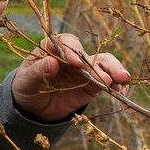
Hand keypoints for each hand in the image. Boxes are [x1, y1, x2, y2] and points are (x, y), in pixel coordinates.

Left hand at [11, 33, 129, 121]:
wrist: (33, 107)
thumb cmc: (26, 88)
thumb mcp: (25, 82)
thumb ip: (37, 72)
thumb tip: (52, 62)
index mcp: (53, 48)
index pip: (66, 43)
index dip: (72, 50)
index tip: (76, 63)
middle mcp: (72, 56)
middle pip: (90, 53)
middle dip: (101, 62)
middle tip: (109, 74)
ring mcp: (85, 70)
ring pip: (104, 65)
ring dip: (115, 71)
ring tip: (123, 80)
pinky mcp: (92, 85)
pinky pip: (108, 82)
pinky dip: (117, 86)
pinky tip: (121, 92)